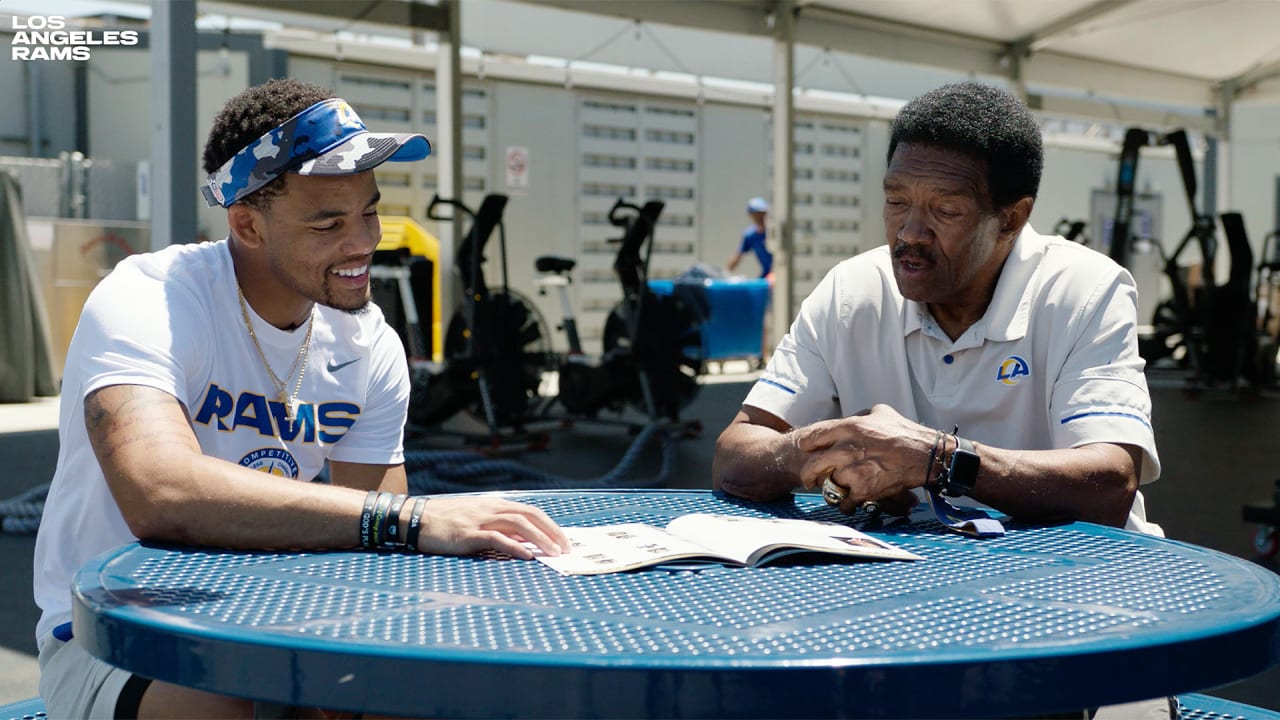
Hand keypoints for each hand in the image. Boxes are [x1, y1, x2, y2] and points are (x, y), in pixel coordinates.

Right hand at [415, 497, 568, 558]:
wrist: (416, 518)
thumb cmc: (447, 522)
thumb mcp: (476, 519)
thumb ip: (499, 527)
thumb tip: (524, 541)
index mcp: (495, 505)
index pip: (530, 511)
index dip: (549, 524)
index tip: (563, 539)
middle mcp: (491, 509)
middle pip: (530, 515)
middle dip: (551, 531)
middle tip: (566, 548)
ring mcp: (480, 520)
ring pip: (518, 524)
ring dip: (539, 538)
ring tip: (553, 553)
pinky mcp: (468, 534)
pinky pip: (496, 538)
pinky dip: (514, 546)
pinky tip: (526, 555)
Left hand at [793, 404, 933, 511]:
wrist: (925, 455)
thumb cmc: (905, 433)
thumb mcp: (879, 413)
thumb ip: (859, 417)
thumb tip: (851, 419)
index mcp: (849, 428)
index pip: (814, 436)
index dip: (807, 444)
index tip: (805, 450)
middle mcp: (846, 449)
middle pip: (813, 465)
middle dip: (808, 474)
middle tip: (809, 479)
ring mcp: (853, 471)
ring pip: (828, 485)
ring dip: (831, 490)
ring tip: (836, 491)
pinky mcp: (863, 490)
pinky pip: (844, 503)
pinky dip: (846, 505)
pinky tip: (851, 502)